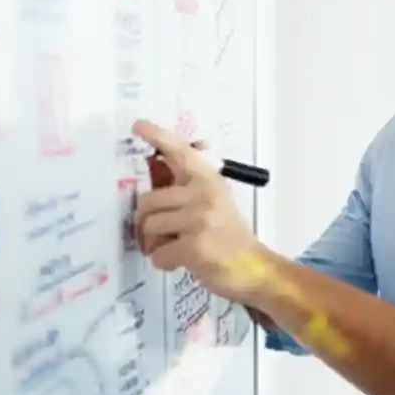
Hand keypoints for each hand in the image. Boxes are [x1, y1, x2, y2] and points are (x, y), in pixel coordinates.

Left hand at [132, 119, 262, 302]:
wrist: (256, 269)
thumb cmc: (229, 238)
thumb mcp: (212, 203)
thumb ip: (185, 187)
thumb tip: (157, 165)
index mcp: (209, 180)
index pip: (181, 153)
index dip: (158, 137)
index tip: (138, 125)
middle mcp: (205, 194)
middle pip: (148, 200)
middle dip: (146, 223)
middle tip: (160, 236)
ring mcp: (201, 219)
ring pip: (150, 227)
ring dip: (155, 245)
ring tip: (175, 250)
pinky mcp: (196, 246)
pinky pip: (158, 253)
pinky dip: (163, 262)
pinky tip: (180, 263)